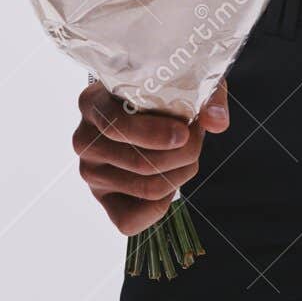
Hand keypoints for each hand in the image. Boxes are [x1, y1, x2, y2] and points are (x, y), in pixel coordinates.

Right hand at [73, 78, 228, 235]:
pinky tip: (170, 177)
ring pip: (146, 188)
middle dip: (182, 154)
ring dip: (180, 173)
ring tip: (189, 154)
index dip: (154, 134)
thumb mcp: (182, 80)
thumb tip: (217, 122)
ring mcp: (89, 172)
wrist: (140, 106)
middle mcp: (83, 139)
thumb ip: (206, 95)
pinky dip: (162, 203)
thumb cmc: (158, 90)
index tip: (185, 132)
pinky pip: (131, 220)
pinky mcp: (101, 199)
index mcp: (92, 102)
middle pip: (140, 162)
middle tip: (196, 139)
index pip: (116, 125)